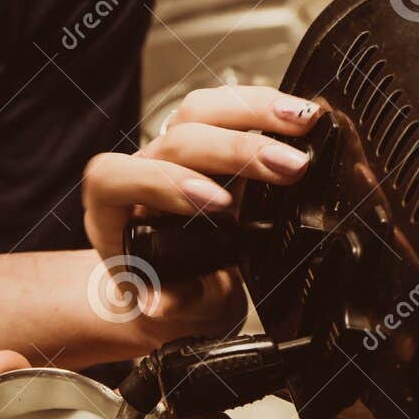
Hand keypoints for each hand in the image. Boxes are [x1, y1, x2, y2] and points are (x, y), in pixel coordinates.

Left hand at [82, 86, 319, 334]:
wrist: (172, 284)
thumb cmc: (164, 290)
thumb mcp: (171, 308)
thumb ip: (173, 303)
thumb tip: (164, 301)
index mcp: (113, 211)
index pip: (119, 178)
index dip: (165, 184)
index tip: (219, 205)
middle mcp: (142, 171)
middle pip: (177, 137)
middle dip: (237, 151)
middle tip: (288, 168)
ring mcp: (173, 150)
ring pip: (203, 110)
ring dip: (257, 113)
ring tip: (304, 124)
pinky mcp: (209, 140)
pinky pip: (230, 111)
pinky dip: (268, 110)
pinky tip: (303, 118)